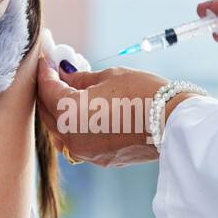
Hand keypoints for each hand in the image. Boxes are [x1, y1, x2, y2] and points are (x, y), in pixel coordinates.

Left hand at [36, 62, 179, 166]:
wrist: (173, 123)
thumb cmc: (143, 93)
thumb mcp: (109, 77)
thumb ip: (79, 78)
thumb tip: (64, 74)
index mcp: (70, 113)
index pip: (46, 90)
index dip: (44, 71)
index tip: (46, 58)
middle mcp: (71, 137)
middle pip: (47, 112)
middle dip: (48, 91)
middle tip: (54, 71)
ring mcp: (84, 152)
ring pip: (59, 130)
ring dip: (59, 111)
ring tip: (68, 90)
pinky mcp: (97, 159)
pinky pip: (76, 140)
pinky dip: (74, 125)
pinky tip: (83, 110)